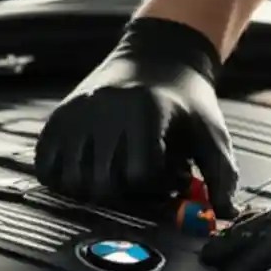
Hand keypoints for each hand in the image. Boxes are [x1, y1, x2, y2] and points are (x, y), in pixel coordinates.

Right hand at [35, 17, 239, 217]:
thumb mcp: (210, 132)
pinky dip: (63, 180)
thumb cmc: (187, 100)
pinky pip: (46, 168)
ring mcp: (76, 113)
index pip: (138, 174)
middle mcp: (104, 109)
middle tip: (139, 178)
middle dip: (124, 193)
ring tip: (114, 175)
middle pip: (101, 184)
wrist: (158, 57)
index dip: (156, 186)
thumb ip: (221, 174)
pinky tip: (87, 173)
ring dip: (93, 191)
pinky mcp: (58, 118)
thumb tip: (224, 213)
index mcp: (143, 110)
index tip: (167, 174)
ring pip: (70, 182)